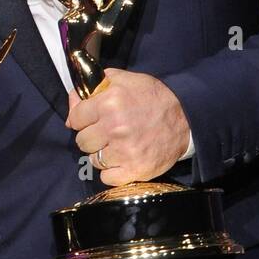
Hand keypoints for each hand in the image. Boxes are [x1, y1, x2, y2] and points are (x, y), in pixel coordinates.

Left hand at [66, 69, 189, 184]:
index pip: (76, 118)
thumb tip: (72, 102)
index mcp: (109, 103)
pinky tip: (123, 160)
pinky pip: (106, 178)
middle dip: (92, 137)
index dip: (83, 118)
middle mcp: (114, 128)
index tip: (93, 118)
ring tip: (118, 145)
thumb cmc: (152, 98)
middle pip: (82, 141)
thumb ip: (94, 87)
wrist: (186, 119)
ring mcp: (124, 151)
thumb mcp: (124, 80)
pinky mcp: (134, 170)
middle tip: (108, 132)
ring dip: (103, 154)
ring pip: (93, 160)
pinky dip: (112, 172)